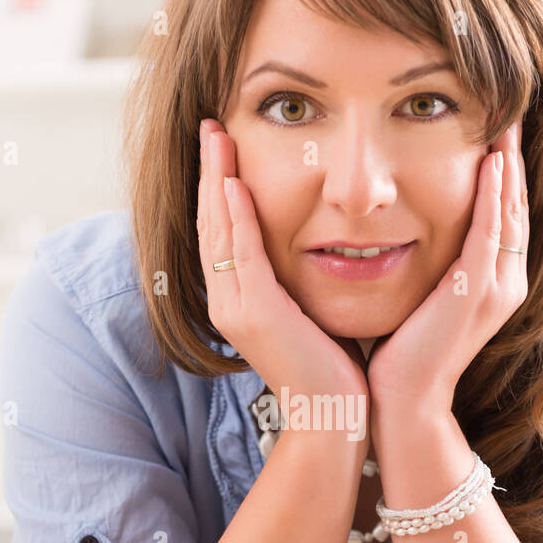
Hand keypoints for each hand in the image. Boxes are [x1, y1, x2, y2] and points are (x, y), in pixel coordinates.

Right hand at [197, 119, 368, 405]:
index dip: (218, 187)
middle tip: (209, 125)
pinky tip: (232, 182)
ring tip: (215, 137)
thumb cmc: (331, 367)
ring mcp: (236, 307)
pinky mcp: (256, 313)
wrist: (332, 416)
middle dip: (209, 172)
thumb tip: (316, 243)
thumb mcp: (310, 310)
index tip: (223, 146)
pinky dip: (235, 217)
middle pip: (210, 223)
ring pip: (218, 231)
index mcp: (238, 299)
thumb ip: (298, 278)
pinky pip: (240, 254)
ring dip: (215, 180)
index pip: (222, 232)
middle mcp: (227, 301)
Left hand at [364, 121, 529, 417]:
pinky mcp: (476, 292)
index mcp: (494, 283)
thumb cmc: (402, 353)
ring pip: (511, 211)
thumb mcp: (422, 298)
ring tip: (507, 120)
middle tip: (511, 109)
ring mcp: (496, 288)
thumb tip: (404, 230)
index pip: (505, 215)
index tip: (496, 131)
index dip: (503, 173)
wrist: (404, 401)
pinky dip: (494, 196)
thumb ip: (430, 265)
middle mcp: (505, 282)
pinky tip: (492, 161)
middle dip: (513, 157)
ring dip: (509, 164)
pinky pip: (492, 232)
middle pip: (517, 205)